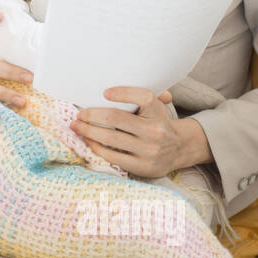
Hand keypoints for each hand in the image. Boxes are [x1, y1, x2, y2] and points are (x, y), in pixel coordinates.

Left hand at [68, 86, 188, 177]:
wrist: (180, 148)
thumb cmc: (158, 122)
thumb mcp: (157, 106)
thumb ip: (143, 95)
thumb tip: (113, 91)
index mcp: (158, 111)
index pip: (142, 96)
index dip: (122, 93)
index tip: (105, 92)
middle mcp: (155, 130)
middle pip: (116, 118)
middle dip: (92, 114)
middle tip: (79, 113)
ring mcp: (149, 150)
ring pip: (110, 138)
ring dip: (88, 131)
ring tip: (76, 126)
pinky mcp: (142, 166)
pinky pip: (112, 156)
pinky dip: (96, 147)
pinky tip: (88, 140)